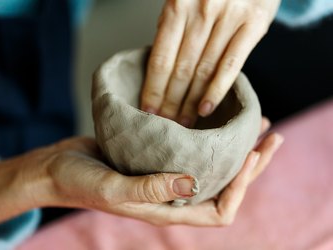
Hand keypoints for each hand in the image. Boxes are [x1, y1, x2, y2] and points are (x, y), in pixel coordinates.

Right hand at [0, 120, 281, 227]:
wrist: (60, 167)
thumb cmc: (81, 182)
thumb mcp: (113, 188)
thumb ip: (151, 189)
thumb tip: (194, 182)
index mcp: (167, 209)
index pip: (219, 211)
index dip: (240, 188)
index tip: (252, 157)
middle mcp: (172, 195)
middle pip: (224, 187)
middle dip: (251, 165)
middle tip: (271, 136)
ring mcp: (166, 175)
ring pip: (212, 166)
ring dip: (236, 148)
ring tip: (256, 124)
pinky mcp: (158, 157)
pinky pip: (193, 148)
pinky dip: (210, 135)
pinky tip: (217, 118)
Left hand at [141, 0, 279, 126]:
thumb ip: (174, 28)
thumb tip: (161, 67)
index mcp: (177, 6)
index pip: (161, 59)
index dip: (153, 88)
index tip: (148, 110)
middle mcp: (201, 11)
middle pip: (181, 69)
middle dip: (170, 101)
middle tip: (165, 123)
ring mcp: (229, 18)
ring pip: (203, 70)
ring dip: (191, 101)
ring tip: (183, 122)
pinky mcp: (253, 24)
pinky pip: (232, 64)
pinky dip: (217, 89)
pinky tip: (206, 108)